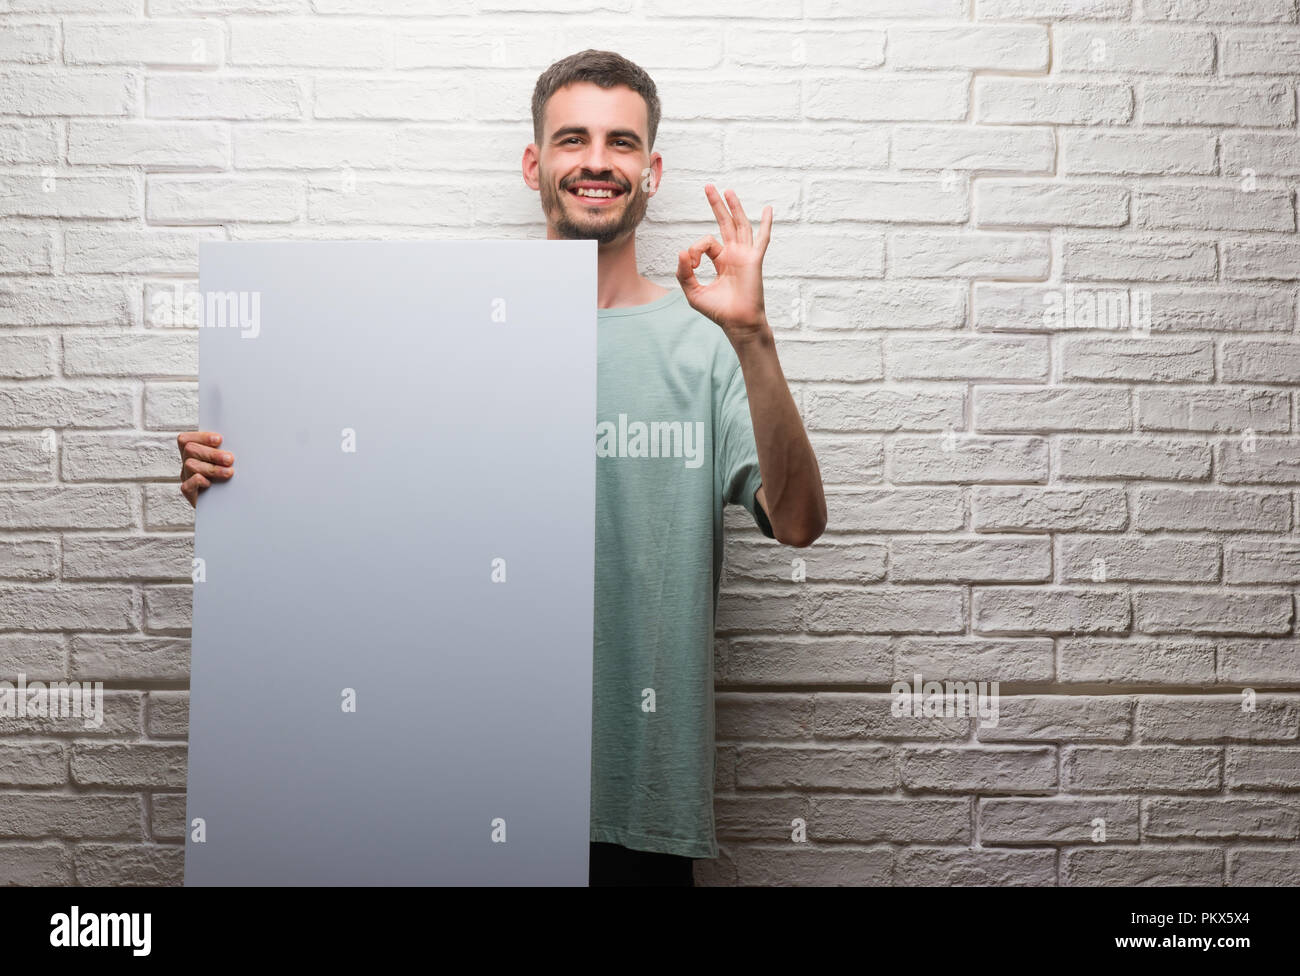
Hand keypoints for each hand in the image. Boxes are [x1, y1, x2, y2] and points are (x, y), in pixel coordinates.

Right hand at [179, 431, 232, 507]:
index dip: (201, 437)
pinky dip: (199, 481)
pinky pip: (188, 484)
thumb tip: (240, 440)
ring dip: (211, 468)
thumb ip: (226, 451)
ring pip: (190, 465)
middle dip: (212, 453)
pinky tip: (211, 484)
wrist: (230, 505)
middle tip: (229, 459)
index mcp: (195, 453)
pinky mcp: (189, 492)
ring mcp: (187, 477)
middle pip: (190, 449)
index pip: (187, 439)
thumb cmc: (230, 480)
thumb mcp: (228, 462)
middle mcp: (188, 463)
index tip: (219, 440)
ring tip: (228, 472)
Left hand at [675, 184, 772, 343]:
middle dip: (717, 205)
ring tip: (727, 190)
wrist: (737, 323)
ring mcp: (745, 255)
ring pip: (740, 225)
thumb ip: (684, 273)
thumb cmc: (719, 311)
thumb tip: (682, 251)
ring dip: (734, 207)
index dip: (694, 250)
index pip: (705, 243)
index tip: (691, 265)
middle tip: (709, 187)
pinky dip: (765, 224)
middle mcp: (734, 255)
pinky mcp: (754, 259)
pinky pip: (762, 239)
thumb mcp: (693, 292)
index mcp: (721, 261)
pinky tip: (768, 209)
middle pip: (725, 224)